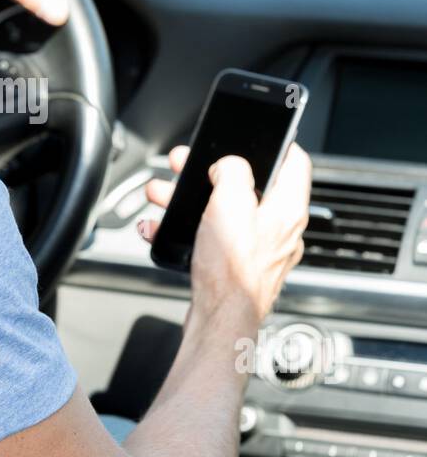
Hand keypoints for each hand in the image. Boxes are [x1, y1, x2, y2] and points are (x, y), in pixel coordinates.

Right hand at [141, 142, 311, 325]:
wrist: (219, 321)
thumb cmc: (232, 271)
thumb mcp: (230, 203)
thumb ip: (232, 172)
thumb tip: (229, 165)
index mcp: (287, 209)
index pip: (295, 163)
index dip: (278, 143)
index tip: (260, 135)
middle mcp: (277, 229)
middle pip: (249, 186)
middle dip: (211, 172)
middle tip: (189, 163)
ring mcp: (257, 250)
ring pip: (224, 211)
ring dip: (190, 199)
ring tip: (163, 193)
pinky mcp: (235, 267)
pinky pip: (210, 237)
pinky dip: (186, 228)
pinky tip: (161, 227)